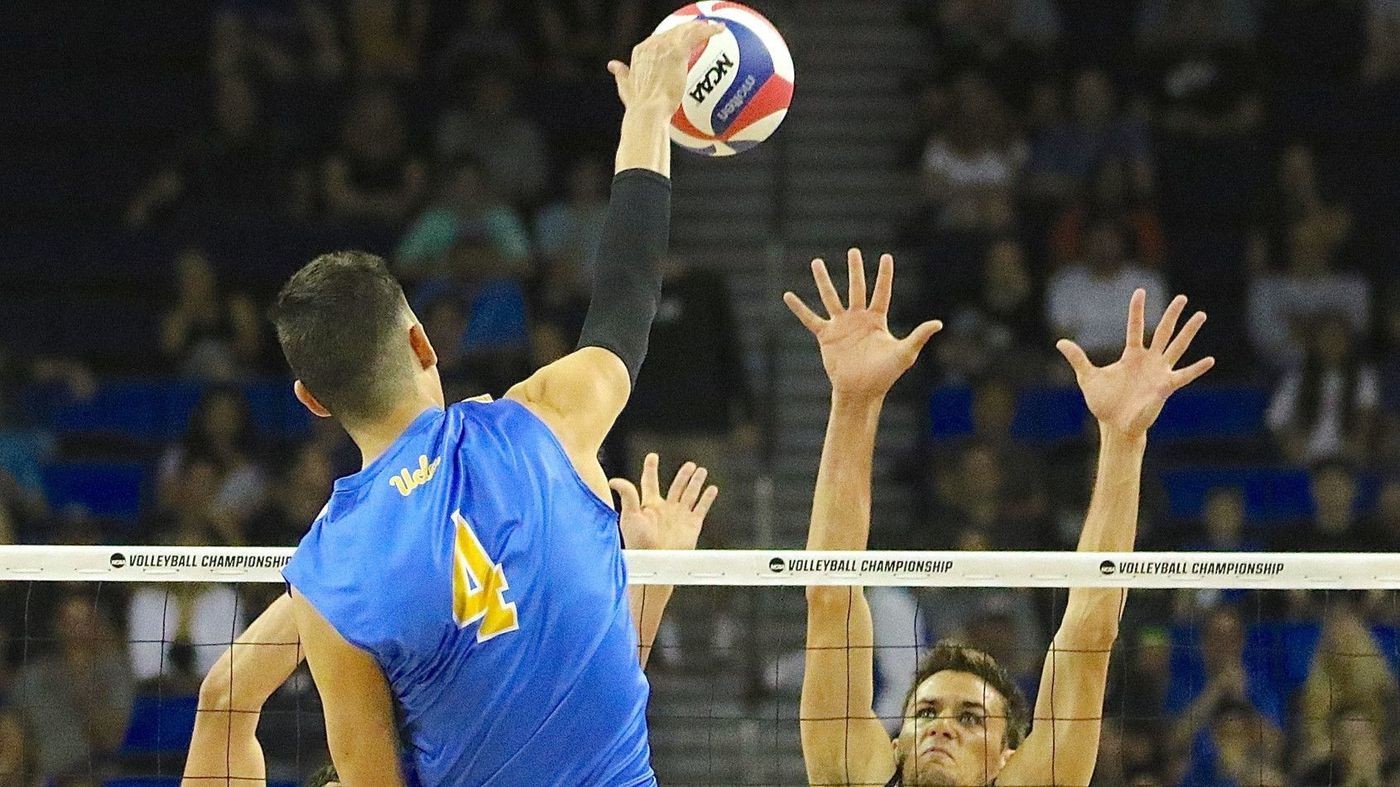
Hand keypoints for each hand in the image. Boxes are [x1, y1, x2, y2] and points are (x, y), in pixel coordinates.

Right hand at [607, 20, 722, 113]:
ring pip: (686, 30)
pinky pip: (696, 35)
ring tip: (715, 27)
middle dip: (688, 28)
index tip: (681, 38)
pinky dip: (709, 30)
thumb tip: (612, 65)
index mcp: (640, 52)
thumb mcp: (626, 87)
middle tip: (702, 29)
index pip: (659, 38)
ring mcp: (665, 47)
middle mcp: (652, 45)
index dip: (671, 37)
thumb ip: (621, 74)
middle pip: (674, 31)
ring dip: (701, 26)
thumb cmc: (638, 106)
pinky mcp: (677, 52)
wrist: (648, 110)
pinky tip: (720, 30)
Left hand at [610, 453, 717, 550]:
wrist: (656, 563)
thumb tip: (613, 481)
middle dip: (683, 475)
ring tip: (701, 470)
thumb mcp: (630, 516)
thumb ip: (627, 496)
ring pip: (690, 494)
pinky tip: (712, 489)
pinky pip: (701, 508)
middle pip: (676, 486)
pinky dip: (707, 498)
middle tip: (690, 464)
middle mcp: (666, 509)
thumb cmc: (639, 543)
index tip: (653, 456)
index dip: (651, 468)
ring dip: (696, 482)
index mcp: (649, 505)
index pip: (650, 482)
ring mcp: (680, 516)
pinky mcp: (692, 525)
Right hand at [784, 249, 941, 399]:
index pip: (882, 291)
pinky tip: (788, 296)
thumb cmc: (885, 375)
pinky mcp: (826, 335)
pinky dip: (798, 308)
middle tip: (852, 251)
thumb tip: (939, 323)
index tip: (886, 256)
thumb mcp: (904, 353)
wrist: (861, 391)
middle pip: (856, 287)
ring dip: (824, 280)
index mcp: (877, 320)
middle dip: (855, 269)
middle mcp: (858, 318)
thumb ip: (919, 336)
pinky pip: (810, 318)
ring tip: (816, 262)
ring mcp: (841, 325)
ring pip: (831, 297)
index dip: (884, 275)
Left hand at [1056, 289, 1213, 438]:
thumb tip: (1060, 342)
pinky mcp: (1165, 387)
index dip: (1137, 310)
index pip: (1135, 327)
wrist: (1114, 425)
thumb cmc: (1104, 402)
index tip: (1140, 291)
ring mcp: (1159, 372)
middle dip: (1172, 315)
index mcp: (1131, 356)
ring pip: (1177, 347)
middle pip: (1162, 332)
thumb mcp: (1088, 377)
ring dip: (1189, 332)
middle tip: (1182, 297)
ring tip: (1201, 315)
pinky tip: (1210, 360)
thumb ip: (1078, 358)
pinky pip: (1184, 376)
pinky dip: (1196, 369)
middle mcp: (1148, 360)